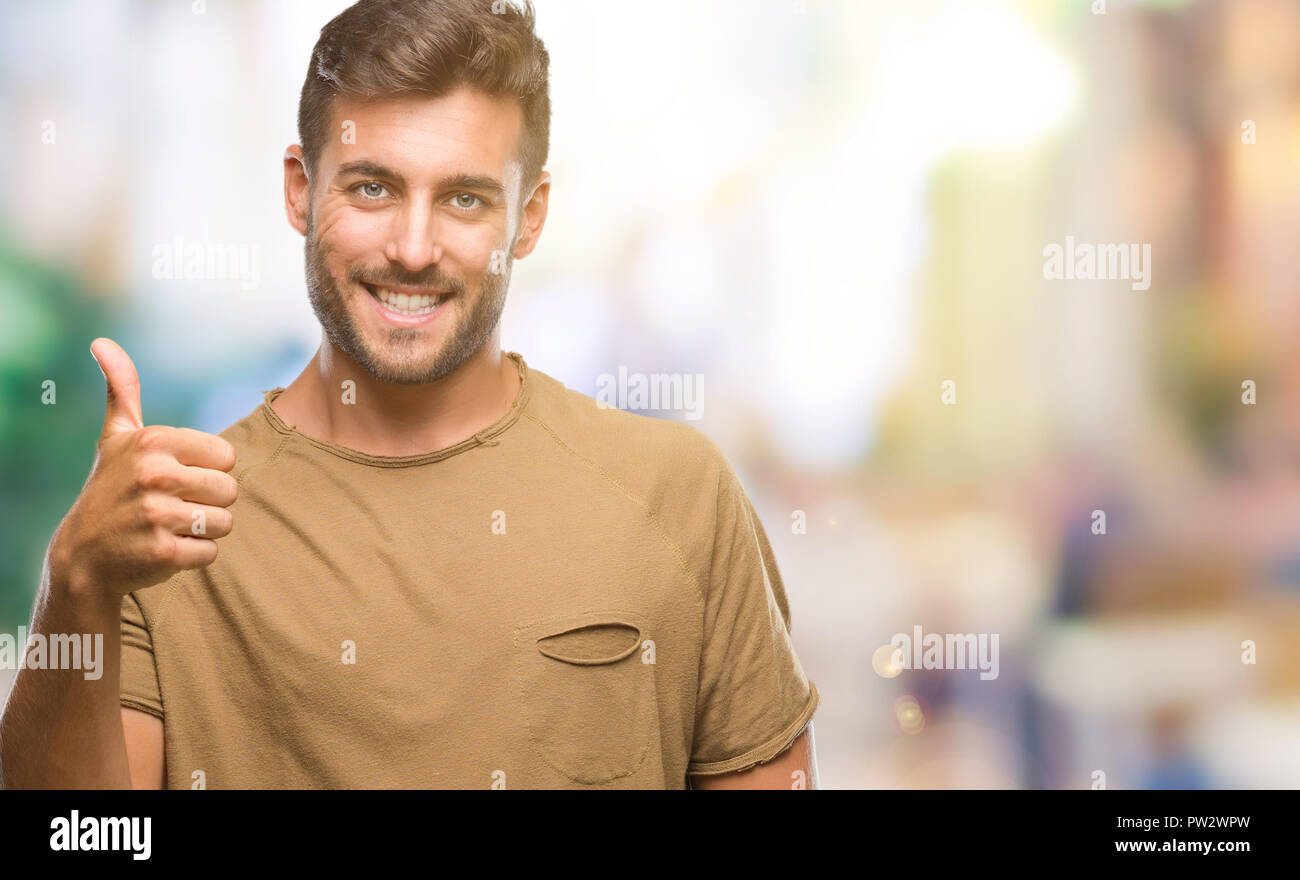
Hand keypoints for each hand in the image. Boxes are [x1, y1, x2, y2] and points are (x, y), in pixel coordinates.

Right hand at [47, 338, 237, 604]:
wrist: (82, 556)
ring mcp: (158, 515)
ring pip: (225, 522)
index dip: (207, 470)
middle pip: (230, 490)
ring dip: (203, 530)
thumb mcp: (116, 437)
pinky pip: (210, 552)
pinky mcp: (164, 552)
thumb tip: (101, 342)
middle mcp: (155, 474)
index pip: (227, 456)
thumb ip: (122, 390)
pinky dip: (193, 556)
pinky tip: (162, 549)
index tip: (174, 478)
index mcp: (154, 441)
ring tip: (168, 527)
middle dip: (208, 502)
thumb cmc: (110, 489)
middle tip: (171, 506)